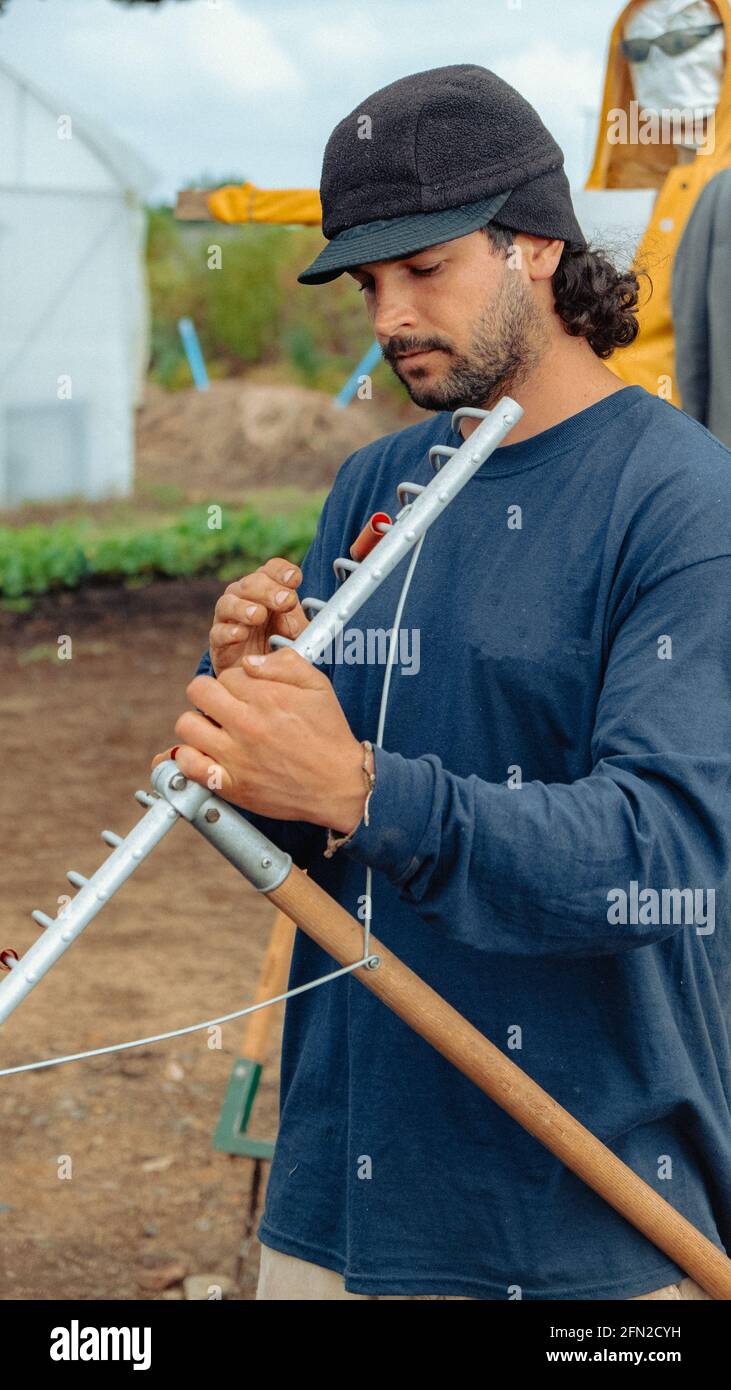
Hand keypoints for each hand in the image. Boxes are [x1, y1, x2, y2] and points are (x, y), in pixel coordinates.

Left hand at [167, 648, 366, 831]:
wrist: (339, 785)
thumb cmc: (329, 735)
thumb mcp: (318, 686)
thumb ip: (285, 664)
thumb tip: (250, 661)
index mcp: (267, 696)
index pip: (227, 674)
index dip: (236, 682)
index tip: (246, 694)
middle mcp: (247, 724)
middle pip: (199, 691)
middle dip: (210, 694)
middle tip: (224, 707)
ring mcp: (235, 756)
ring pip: (186, 724)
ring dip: (198, 724)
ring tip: (215, 731)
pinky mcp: (230, 785)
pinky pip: (188, 764)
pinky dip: (191, 758)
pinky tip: (208, 755)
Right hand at [208, 558, 308, 675]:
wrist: (260, 676)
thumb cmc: (280, 645)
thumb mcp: (297, 634)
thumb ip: (296, 625)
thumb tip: (290, 622)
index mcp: (267, 589)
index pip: (270, 570)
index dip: (282, 571)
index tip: (295, 578)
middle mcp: (244, 599)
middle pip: (250, 583)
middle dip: (268, 590)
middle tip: (286, 601)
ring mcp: (228, 619)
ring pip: (227, 603)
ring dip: (243, 607)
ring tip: (258, 615)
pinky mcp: (218, 643)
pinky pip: (218, 633)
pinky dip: (229, 632)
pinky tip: (241, 634)